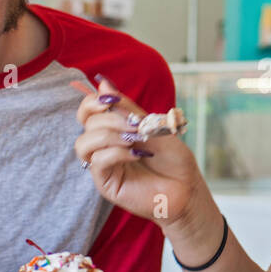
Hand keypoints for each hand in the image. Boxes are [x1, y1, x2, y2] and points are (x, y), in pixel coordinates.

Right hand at [74, 75, 203, 227]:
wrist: (187, 188)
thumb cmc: (173, 159)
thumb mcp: (153, 126)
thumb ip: (128, 108)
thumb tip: (103, 84)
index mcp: (112, 131)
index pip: (87, 112)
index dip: (93, 102)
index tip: (113, 100)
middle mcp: (103, 147)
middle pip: (86, 124)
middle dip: (111, 118)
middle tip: (137, 124)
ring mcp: (103, 166)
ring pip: (83, 143)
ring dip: (108, 135)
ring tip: (135, 138)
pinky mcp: (106, 183)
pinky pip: (97, 161)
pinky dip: (116, 153)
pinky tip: (137, 155)